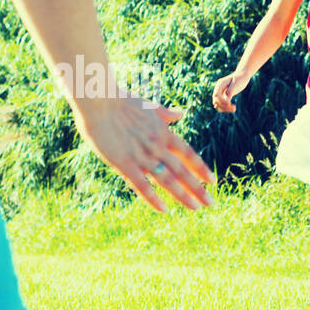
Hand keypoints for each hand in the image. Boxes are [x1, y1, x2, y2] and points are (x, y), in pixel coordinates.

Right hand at [73, 94, 214, 212]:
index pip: (188, 154)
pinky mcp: (123, 163)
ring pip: (167, 180)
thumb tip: (180, 113)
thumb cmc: (120, 100)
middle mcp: (157, 146)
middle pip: (182, 171)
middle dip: (198, 188)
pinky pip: (142, 185)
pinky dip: (153, 198)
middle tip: (211, 203)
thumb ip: (165, 114)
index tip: (212, 181)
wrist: (98, 99)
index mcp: (163, 133)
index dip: (200, 169)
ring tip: (196, 208)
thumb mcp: (148, 106)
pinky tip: (164, 210)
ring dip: (183, 195)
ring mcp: (141, 156)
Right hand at [212, 71, 250, 112]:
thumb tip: (226, 100)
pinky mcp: (225, 96)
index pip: (216, 95)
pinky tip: (234, 108)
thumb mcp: (236, 84)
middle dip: (223, 106)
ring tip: (234, 109)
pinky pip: (222, 104)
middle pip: (216, 101)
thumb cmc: (240, 78)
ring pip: (218, 104)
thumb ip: (230, 91)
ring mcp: (221, 92)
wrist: (242, 75)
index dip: (221, 101)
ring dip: (224, 109)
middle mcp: (219, 89)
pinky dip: (226, 108)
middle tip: (234, 107)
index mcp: (220, 84)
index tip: (230, 103)